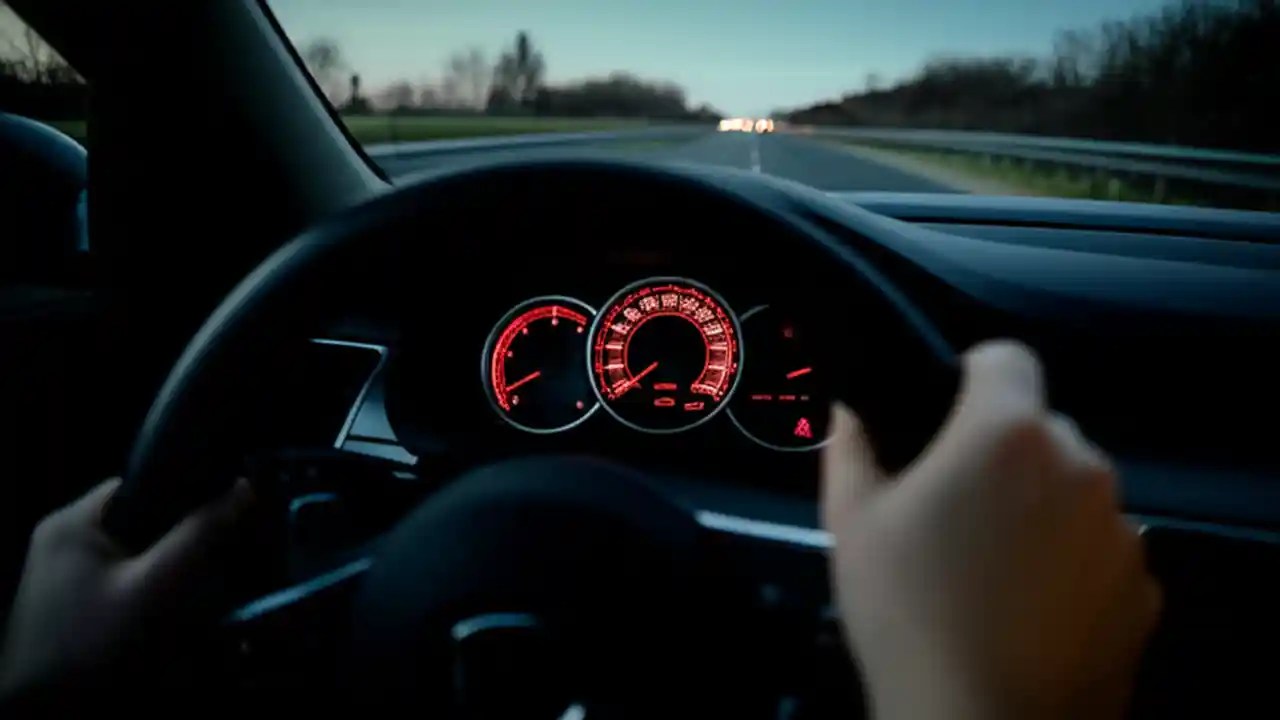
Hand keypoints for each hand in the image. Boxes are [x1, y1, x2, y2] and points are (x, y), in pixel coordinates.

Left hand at [0, 477, 253, 697]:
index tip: (224, 515)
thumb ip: (198, 536)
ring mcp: (59, 569)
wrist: (40, 714)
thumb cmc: (91, 643)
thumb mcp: (153, 588)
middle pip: (140, 517)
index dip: (188, 494)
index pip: (144, 482)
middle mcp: (62, 536)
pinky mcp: (65, 597)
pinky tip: (163, 611)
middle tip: (215, 557)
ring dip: (163, 567)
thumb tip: (243, 489)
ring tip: (191, 588)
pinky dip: (144, 587)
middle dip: (177, 538)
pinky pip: (119, 576)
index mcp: (75, 520)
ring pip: (132, 549)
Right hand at [822, 341, 1160, 719]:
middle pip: (1044, 429)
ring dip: (1044, 509)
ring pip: (1077, 492)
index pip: (1007, 358)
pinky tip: (1032, 610)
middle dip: (1006, 455)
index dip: (975, 377)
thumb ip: (849, 450)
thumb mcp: (853, 525)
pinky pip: (1104, 552)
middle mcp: (1080, 466)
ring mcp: (1122, 531)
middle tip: (958, 512)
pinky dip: (1074, 565)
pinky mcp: (1143, 589)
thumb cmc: (905, 614)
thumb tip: (845, 412)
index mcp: (1006, 434)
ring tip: (995, 570)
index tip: (949, 418)